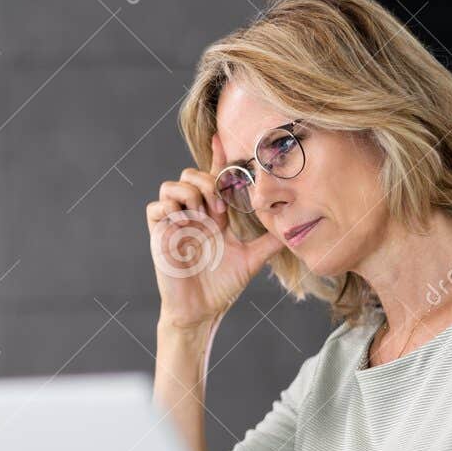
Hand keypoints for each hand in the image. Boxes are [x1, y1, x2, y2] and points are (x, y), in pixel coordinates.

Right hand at [145, 134, 282, 330]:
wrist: (201, 311)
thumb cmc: (222, 287)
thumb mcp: (251, 259)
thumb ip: (270, 242)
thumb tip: (296, 230)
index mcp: (212, 215)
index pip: (213, 178)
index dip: (218, 157)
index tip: (223, 139)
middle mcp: (192, 214)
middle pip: (191, 174)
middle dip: (207, 183)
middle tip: (221, 208)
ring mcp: (174, 223)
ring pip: (171, 185)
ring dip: (189, 193)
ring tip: (203, 214)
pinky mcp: (159, 235)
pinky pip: (155, 207)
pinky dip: (169, 208)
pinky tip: (186, 222)